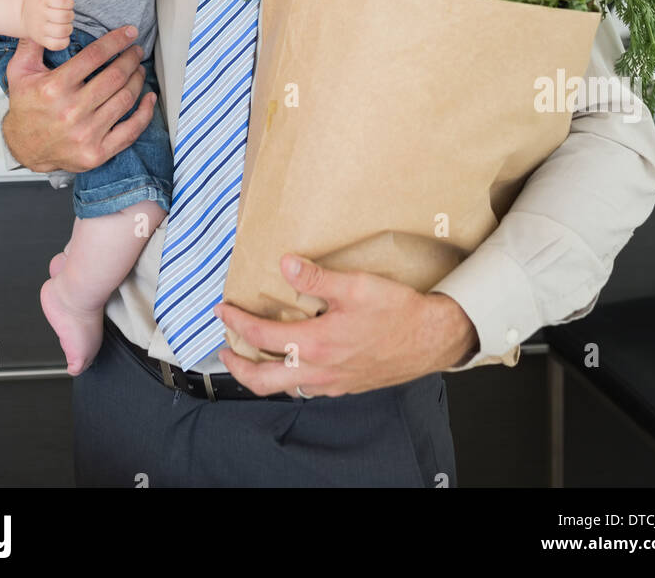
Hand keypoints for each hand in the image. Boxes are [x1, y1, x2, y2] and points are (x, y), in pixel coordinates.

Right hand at [1, 25, 156, 173]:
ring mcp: (86, 133)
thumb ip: (32, 43)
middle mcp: (71, 111)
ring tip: (139, 69)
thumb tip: (44, 19)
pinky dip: (145, 112)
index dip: (116, 41)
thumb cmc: (25, 107)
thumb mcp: (19, 72)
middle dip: (131, 58)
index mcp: (54, 88)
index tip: (129, 33)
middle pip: (115, 76)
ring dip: (138, 80)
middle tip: (136, 50)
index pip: (94, 56)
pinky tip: (149, 98)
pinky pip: (131, 130)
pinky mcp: (97, 152)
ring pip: (125, 99)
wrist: (24, 148)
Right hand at [21, 0, 78, 50]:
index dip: (70, 2)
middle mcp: (39, 13)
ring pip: (62, 31)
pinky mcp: (40, 40)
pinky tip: (62, 34)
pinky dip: (64, 41)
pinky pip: (57, 45)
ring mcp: (39, 28)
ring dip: (69, 27)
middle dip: (70, 14)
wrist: (22, 12)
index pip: (62, 0)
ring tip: (64, 24)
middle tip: (65, 13)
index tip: (66, 2)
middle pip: (64, 16)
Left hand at [214, 257, 479, 397]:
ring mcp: (333, 383)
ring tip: (254, 357)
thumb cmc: (397, 312)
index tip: (223, 310)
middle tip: (225, 349)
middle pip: (262, 381)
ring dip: (262, 375)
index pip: (261, 338)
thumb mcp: (356, 286)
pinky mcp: (346, 386)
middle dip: (237, 366)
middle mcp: (319, 370)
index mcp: (316, 344)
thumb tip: (285, 265)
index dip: (237, 323)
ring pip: (285, 388)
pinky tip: (294, 363)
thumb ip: (317, 277)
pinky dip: (289, 379)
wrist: (431, 339)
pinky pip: (307, 389)